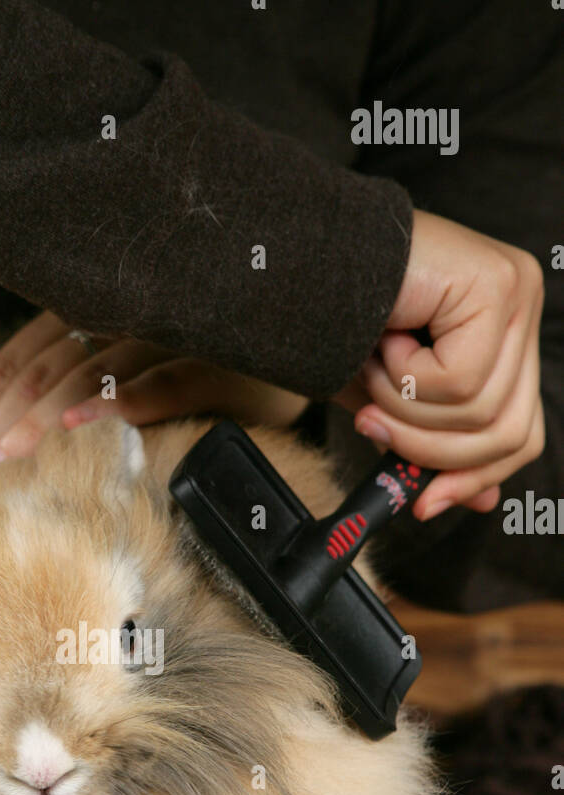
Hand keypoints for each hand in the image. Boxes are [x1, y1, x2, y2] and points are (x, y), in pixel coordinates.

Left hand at [0, 311, 305, 503]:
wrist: (307, 342)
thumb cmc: (204, 360)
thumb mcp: (124, 362)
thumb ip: (53, 366)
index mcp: (94, 312)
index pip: (16, 365)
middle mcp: (126, 315)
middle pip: (38, 372)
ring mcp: (172, 334)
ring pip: (88, 374)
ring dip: (37, 424)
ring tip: (0, 467)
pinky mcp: (220, 359)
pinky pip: (163, 380)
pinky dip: (118, 403)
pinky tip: (79, 429)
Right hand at [335, 210, 544, 519]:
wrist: (300, 263)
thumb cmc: (336, 321)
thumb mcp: (391, 403)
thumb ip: (434, 444)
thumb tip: (479, 499)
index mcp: (503, 332)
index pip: (519, 430)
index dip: (473, 476)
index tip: (425, 503)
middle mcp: (520, 307)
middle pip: (508, 431)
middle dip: (433, 452)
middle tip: (374, 430)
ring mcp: (515, 293)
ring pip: (480, 411)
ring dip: (406, 409)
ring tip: (372, 367)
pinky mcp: (496, 285)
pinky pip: (461, 380)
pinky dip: (406, 377)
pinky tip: (384, 339)